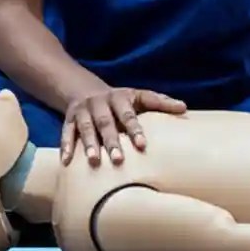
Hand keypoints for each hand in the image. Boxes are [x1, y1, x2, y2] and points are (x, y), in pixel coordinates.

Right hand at [61, 87, 186, 165]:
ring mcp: (83, 111)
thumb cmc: (120, 100)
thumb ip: (160, 102)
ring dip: (89, 144)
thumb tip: (184, 108)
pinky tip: (66, 161)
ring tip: (94, 161)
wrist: (83, 89)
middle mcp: (99, 103)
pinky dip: (65, 146)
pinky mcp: (69, 119)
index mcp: (119, 98)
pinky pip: (66, 132)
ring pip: (85, 128)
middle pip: (105, 122)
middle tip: (119, 160)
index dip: (135, 129)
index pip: (128, 114)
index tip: (142, 145)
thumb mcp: (139, 97)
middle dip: (111, 141)